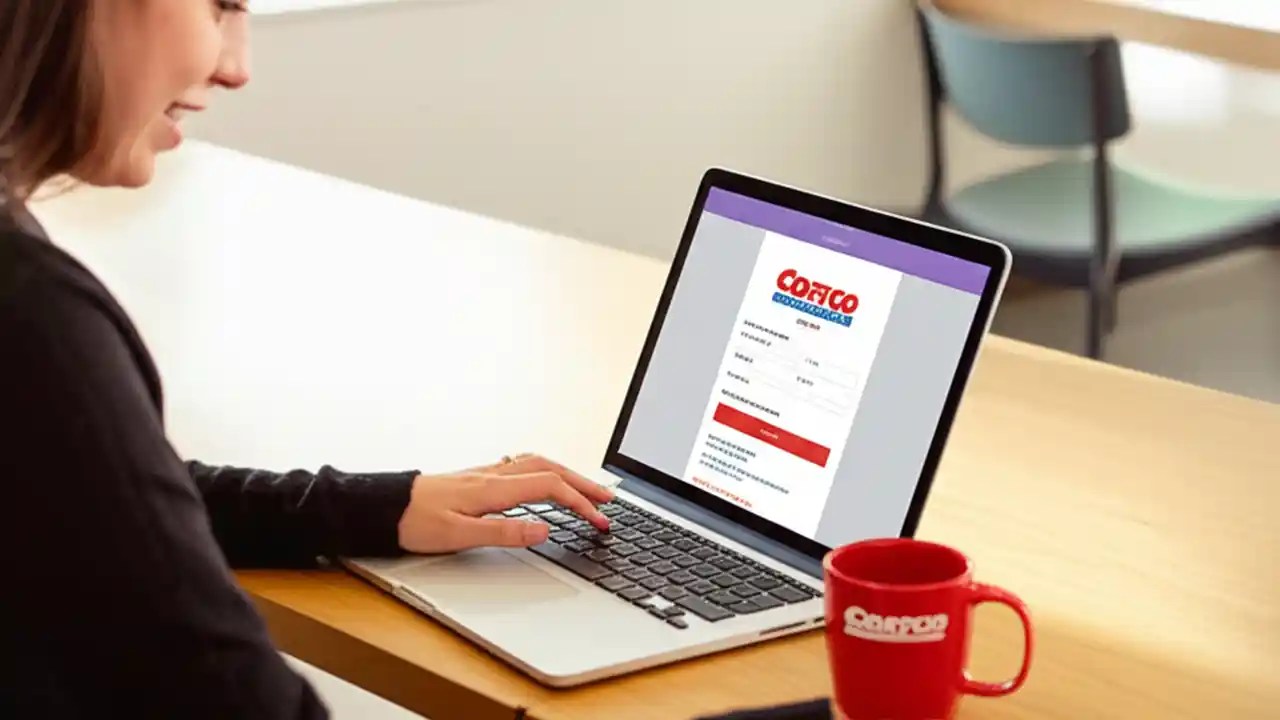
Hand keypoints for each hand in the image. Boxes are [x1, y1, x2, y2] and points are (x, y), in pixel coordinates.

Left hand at [396, 453, 614, 553]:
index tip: (599, 521)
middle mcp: (492, 475)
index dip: (579, 502)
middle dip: (584, 483)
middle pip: (550, 469)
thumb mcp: (458, 535)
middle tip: (609, 500)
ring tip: (586, 488)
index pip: (550, 487)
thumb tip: (544, 530)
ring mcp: (484, 474)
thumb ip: (504, 532)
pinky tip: (544, 478)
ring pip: (537, 463)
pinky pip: (522, 466)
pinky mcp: (476, 478)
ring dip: (567, 473)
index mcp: (492, 488)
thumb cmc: (411, 522)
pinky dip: (545, 470)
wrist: (379, 506)